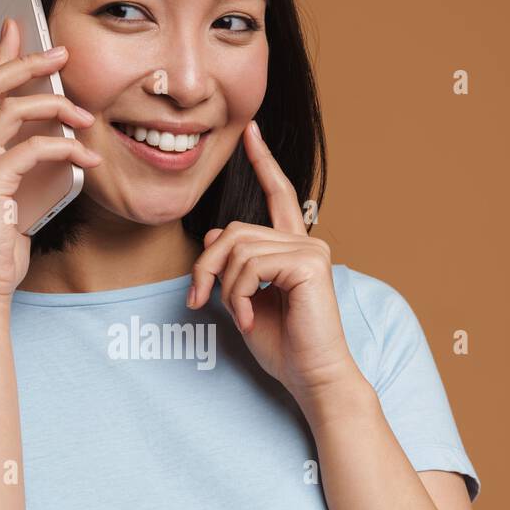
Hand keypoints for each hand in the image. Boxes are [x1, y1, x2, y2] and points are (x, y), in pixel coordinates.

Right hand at [0, 17, 100, 301]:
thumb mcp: (16, 192)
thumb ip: (26, 160)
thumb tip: (57, 133)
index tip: (19, 30)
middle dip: (26, 63)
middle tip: (61, 53)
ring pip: (11, 110)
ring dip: (54, 105)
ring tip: (85, 114)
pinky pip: (32, 149)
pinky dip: (64, 146)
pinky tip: (86, 155)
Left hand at [188, 120, 362, 409]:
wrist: (311, 377)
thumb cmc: (283, 346)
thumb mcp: (246, 300)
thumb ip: (234, 267)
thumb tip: (216, 233)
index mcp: (295, 248)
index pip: (277, 194)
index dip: (262, 162)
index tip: (251, 133)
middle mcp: (307, 242)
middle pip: (234, 231)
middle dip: (207, 266)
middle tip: (198, 299)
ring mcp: (310, 250)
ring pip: (237, 249)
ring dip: (224, 287)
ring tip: (239, 315)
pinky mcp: (309, 264)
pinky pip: (250, 266)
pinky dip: (239, 295)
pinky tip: (252, 318)